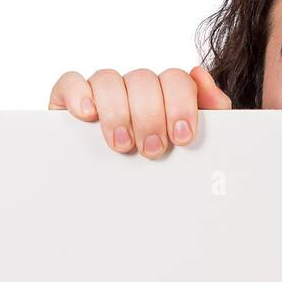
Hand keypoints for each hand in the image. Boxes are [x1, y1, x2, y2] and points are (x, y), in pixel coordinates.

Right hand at [48, 65, 231, 156]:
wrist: (123, 206)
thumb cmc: (164, 171)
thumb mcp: (194, 148)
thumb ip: (211, 112)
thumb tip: (201, 75)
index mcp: (165, 95)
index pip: (175, 79)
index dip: (180, 104)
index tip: (182, 137)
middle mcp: (134, 89)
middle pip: (143, 80)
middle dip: (150, 116)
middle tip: (152, 150)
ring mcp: (102, 93)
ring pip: (108, 79)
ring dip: (117, 112)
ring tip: (123, 145)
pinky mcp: (69, 101)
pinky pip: (71, 82)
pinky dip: (78, 94)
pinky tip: (87, 115)